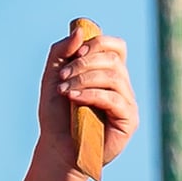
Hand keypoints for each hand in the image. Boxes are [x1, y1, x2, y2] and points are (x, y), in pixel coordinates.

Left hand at [38, 24, 134, 173]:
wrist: (57, 149)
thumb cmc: (57, 116)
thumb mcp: (53, 77)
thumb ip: (62, 51)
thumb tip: (80, 31)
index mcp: (109, 73)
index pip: (116, 46)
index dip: (99, 43)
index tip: (76, 54)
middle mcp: (122, 86)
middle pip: (113, 59)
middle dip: (85, 63)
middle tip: (63, 77)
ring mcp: (128, 103)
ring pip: (114, 76)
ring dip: (84, 79)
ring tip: (65, 92)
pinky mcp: (129, 120)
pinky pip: (114, 98)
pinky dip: (91, 94)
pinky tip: (74, 99)